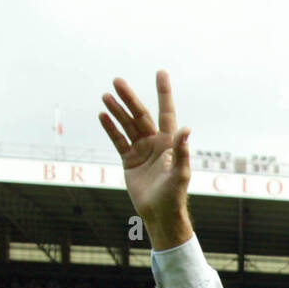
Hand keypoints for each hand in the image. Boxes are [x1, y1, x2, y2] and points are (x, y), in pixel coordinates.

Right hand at [99, 71, 193, 249]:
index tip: (160, 73)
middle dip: (129, 98)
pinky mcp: (129, 160)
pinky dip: (110, 128)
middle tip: (117, 81)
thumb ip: (182, 151)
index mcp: (169, 143)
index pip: (166, 112)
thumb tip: (186, 129)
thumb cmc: (174, 196)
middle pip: (140, 115)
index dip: (164, 93)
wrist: (159, 215)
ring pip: (127, 125)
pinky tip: (102, 116)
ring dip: (117, 111)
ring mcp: (141, 150)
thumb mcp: (180, 173)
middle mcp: (155, 143)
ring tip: (105, 96)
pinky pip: (118, 140)